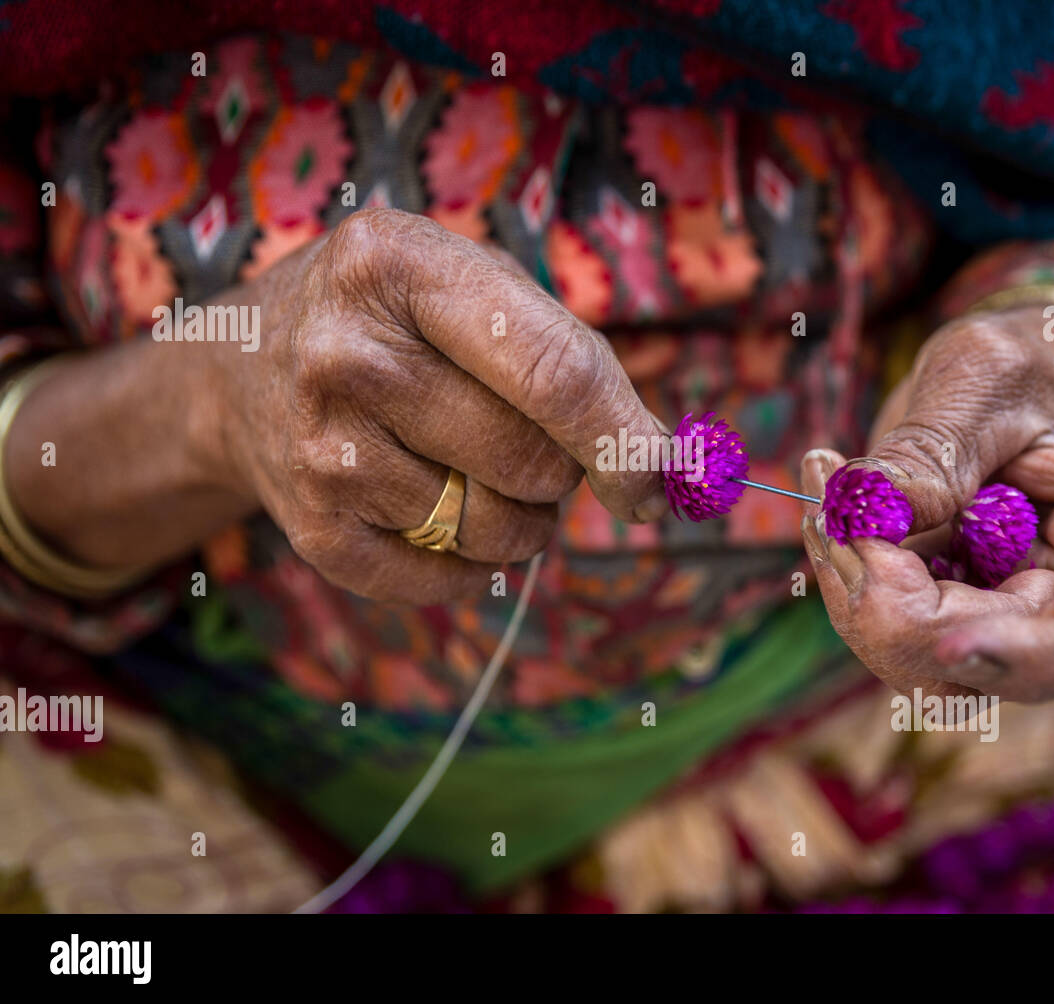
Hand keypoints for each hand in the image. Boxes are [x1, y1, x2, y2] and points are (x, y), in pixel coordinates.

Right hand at [193, 208, 664, 603]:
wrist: (245, 367)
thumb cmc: (396, 320)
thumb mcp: (469, 283)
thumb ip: (570, 356)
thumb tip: (661, 468)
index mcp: (399, 266)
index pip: (552, 371)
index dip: (623, 437)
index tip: (660, 476)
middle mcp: (347, 354)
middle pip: (528, 457)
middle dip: (561, 471)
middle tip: (533, 447)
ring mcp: (321, 447)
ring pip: (493, 526)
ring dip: (522, 521)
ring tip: (485, 477)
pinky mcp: (312, 528)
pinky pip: (446, 579)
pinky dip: (473, 564)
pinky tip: (445, 516)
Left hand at [799, 305, 1053, 701]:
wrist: (1008, 382)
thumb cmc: (1021, 366)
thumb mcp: (981, 374)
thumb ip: (930, 448)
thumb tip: (864, 514)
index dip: (1019, 656)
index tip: (946, 645)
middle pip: (995, 664)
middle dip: (898, 611)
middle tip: (835, 517)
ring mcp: (1029, 623)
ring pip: (933, 665)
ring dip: (862, 599)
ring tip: (830, 484)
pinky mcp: (967, 622)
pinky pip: (899, 635)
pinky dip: (852, 586)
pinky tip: (835, 515)